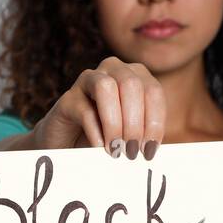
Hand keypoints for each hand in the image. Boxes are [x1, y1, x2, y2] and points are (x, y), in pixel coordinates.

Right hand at [33, 56, 165, 159]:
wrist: (67, 144)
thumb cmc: (104, 139)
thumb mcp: (129, 136)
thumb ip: (143, 136)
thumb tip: (152, 150)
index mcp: (135, 76)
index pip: (153, 92)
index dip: (154, 122)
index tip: (150, 151)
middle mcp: (113, 70)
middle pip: (131, 85)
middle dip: (135, 123)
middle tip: (132, 152)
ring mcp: (88, 81)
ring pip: (106, 87)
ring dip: (114, 122)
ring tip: (116, 150)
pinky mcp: (67, 99)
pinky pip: (84, 108)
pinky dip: (94, 130)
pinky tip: (100, 148)